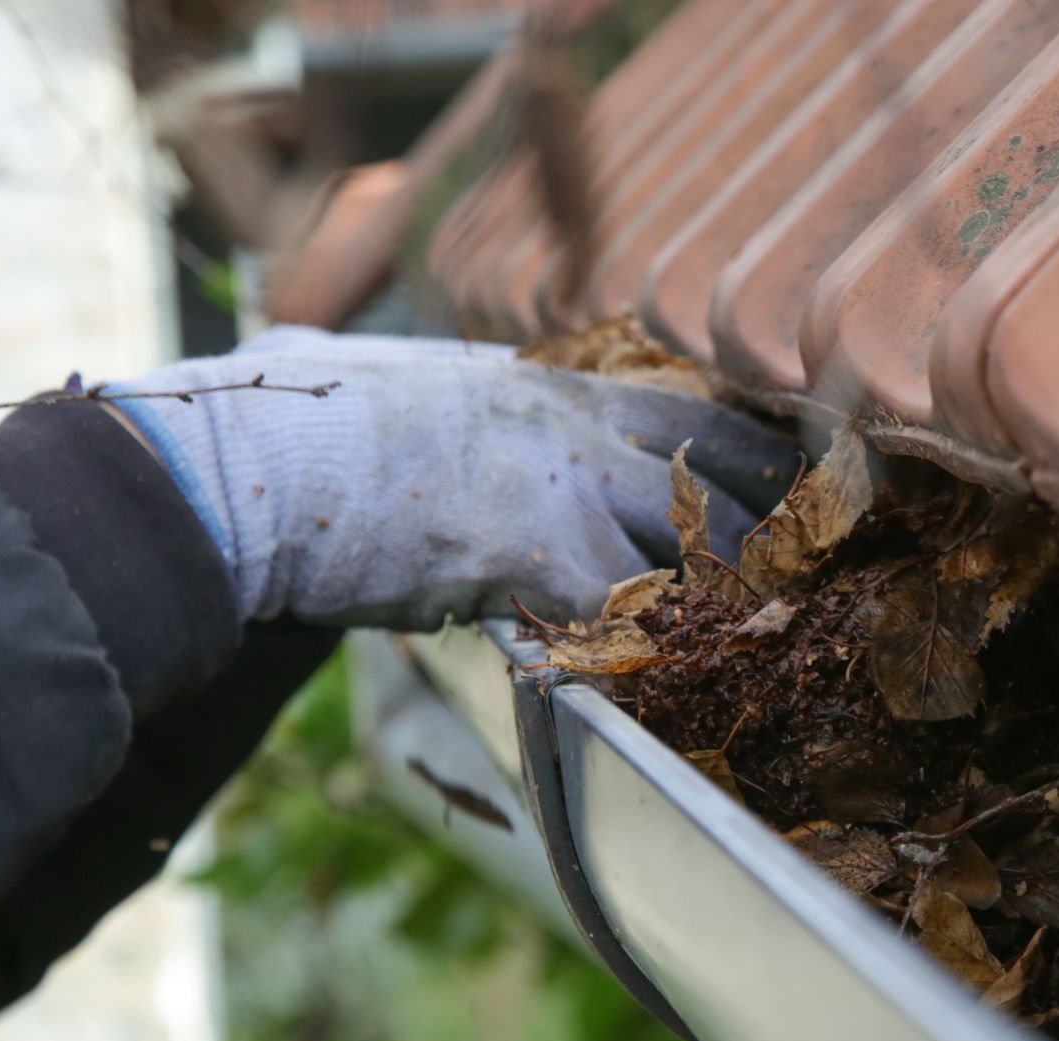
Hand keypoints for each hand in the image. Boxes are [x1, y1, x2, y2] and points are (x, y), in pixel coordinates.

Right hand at [102, 326, 798, 628]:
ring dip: (728, 590)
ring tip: (773, 637)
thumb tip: (295, 342)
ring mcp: (562, 481)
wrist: (241, 465)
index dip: (737, 445)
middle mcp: (568, 421)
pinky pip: (633, 608)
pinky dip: (659, 646)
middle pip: (716, 459)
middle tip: (817, 553)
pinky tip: (679, 680)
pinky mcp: (538, 550)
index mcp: (533, 382)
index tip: (780, 475)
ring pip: (693, 536)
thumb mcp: (335, 363)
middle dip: (771, 507)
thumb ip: (360, 366)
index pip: (678, 402)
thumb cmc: (271, 416)